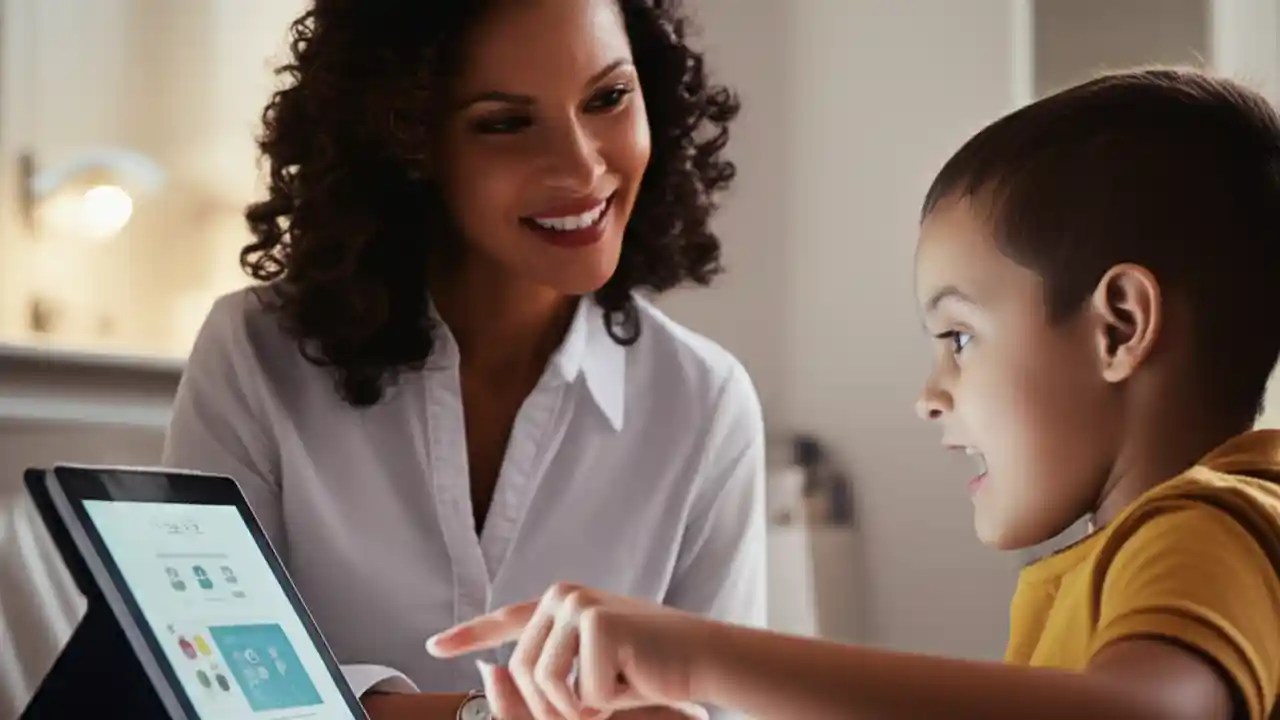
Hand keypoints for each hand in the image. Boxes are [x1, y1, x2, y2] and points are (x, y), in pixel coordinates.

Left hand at [427, 583, 711, 719]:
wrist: (706, 658)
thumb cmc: (655, 667)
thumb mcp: (593, 670)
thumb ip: (550, 668)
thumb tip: (492, 670)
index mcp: (562, 602)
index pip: (509, 620)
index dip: (470, 635)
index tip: (434, 646)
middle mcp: (564, 596)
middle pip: (525, 672)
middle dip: (557, 707)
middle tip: (600, 708)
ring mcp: (578, 606)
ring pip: (547, 685)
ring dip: (583, 708)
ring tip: (620, 692)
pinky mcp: (597, 625)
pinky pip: (582, 692)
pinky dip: (608, 703)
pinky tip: (636, 682)